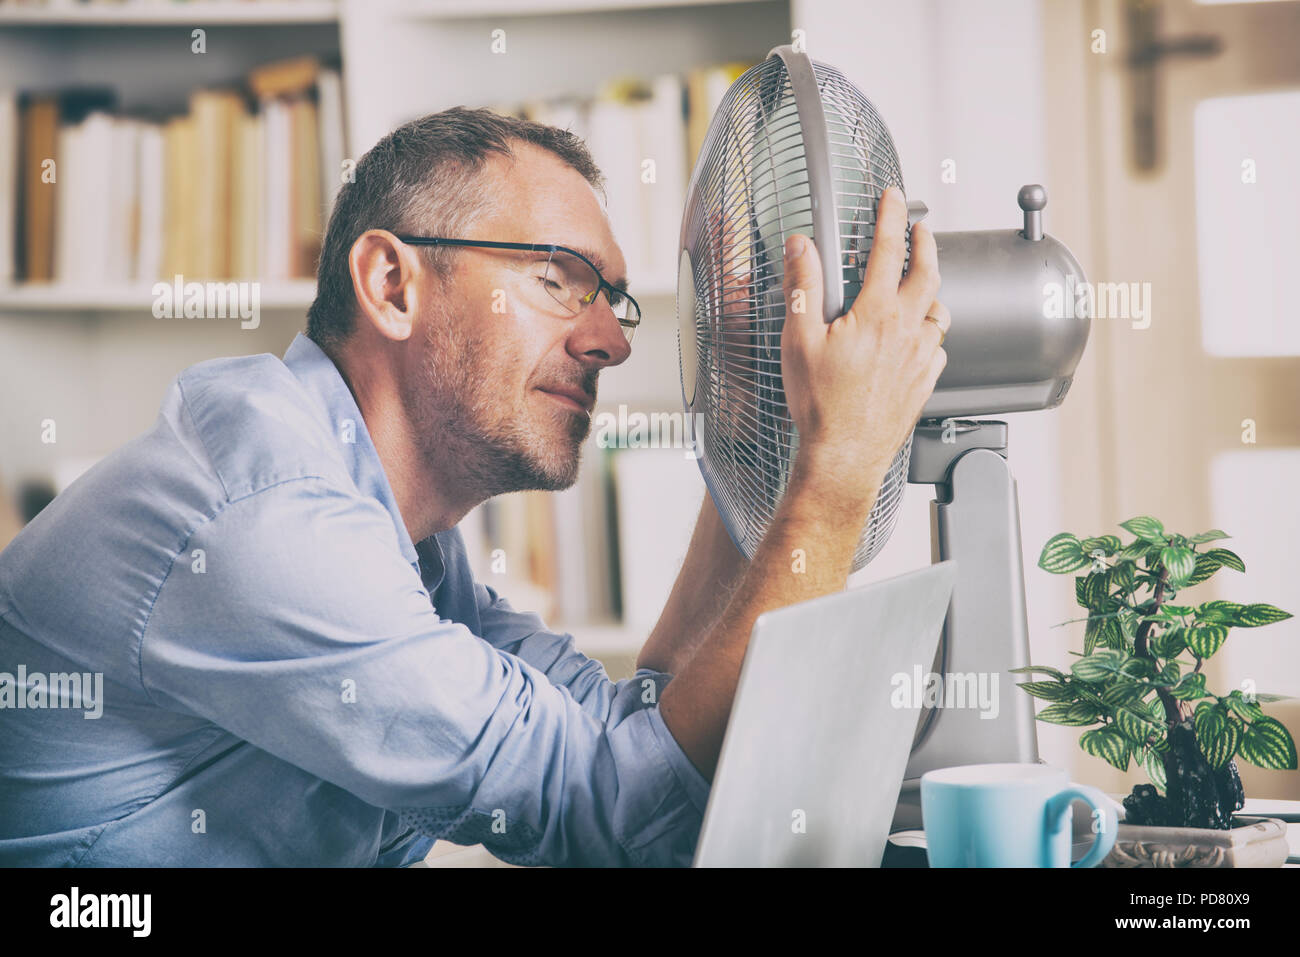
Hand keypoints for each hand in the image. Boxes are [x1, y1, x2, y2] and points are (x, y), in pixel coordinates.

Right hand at [780, 186, 948, 508]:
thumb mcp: (797, 340)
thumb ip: (802, 286)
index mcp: (876, 314)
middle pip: (928, 274)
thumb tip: (801, 246)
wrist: (844, 456)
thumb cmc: (820, 405)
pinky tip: (920, 338)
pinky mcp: (925, 384)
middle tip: (921, 229)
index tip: (893, 197)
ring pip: (939, 312)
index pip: (888, 250)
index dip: (891, 216)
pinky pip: (939, 348)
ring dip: (930, 292)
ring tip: (920, 285)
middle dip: (926, 244)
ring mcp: (921, 359)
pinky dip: (931, 333)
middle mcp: (907, 331)